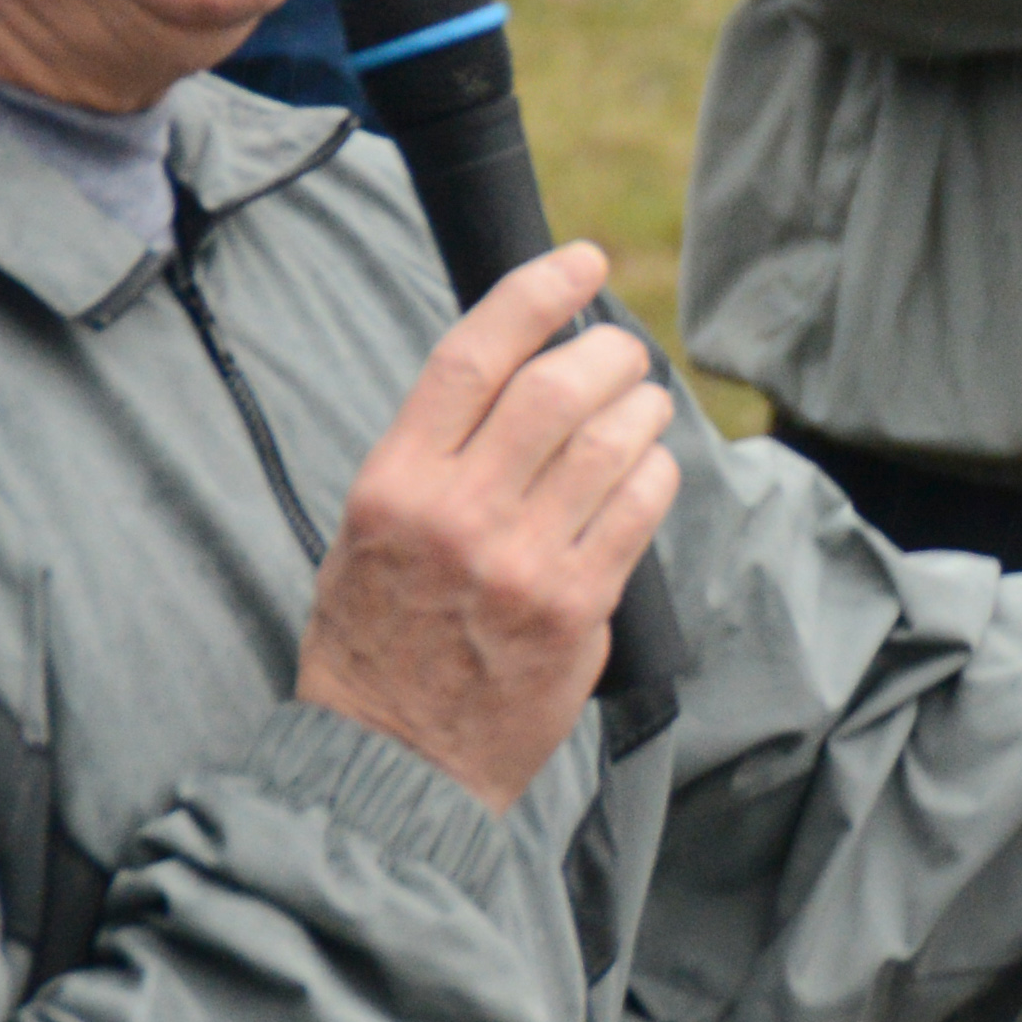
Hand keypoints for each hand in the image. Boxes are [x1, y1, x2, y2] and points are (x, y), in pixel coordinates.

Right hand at [294, 245, 684, 809]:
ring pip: (609, 442)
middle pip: (555, 388)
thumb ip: (432, 457)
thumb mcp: (365, 531)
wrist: (389, 760)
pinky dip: (655, 474)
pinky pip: (638, 510)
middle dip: (608, 351)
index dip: (534, 291)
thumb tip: (515, 374)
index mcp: (394, 482)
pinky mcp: (574, 608)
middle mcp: (456, 513)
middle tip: (625, 351)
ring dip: (642, 408)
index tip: (580, 261)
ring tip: (642, 407)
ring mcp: (520, 562)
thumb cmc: (377, 640)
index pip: (472, 354)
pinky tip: (649, 472)